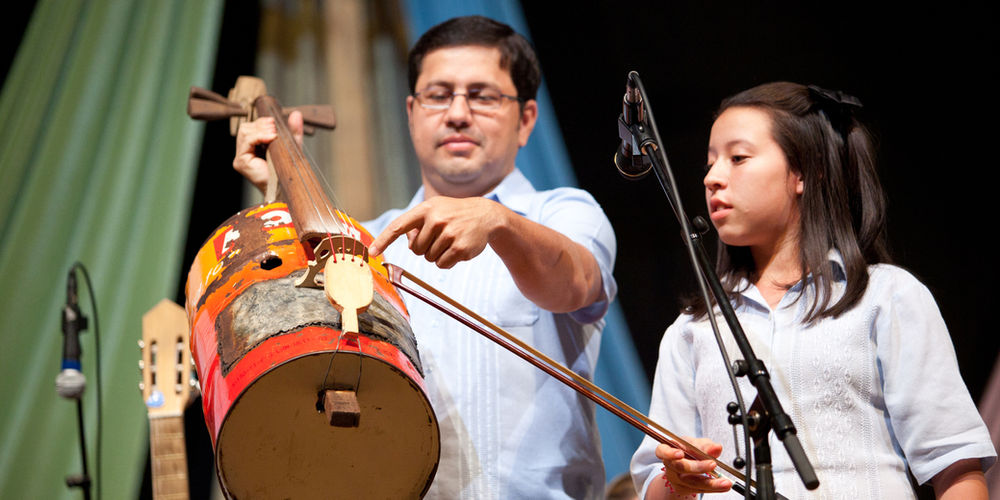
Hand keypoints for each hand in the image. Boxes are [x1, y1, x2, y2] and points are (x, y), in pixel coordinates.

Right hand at [233, 111, 303, 191]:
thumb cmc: (287, 171)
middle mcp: (244, 152)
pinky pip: (246, 141)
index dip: (261, 122)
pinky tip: (271, 138)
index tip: (274, 123)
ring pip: (244, 132)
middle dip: (261, 125)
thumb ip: (293, 131)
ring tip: (274, 135)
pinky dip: (259, 136)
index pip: (250, 127)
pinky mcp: (240, 162)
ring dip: (261, 130)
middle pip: (245, 127)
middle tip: (276, 130)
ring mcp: (240, 158)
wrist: (286, 189)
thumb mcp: (291, 146)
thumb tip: (296, 113)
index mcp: (252, 148)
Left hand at [369, 196, 505, 268]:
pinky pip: (442, 265)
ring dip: (437, 254)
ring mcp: (449, 234)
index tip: (371, 253)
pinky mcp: (460, 248)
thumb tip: (409, 243)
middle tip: (440, 237)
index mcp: (425, 209)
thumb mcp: (434, 211)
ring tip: (450, 240)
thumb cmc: (453, 214)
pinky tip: (457, 249)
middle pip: (416, 249)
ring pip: (429, 258)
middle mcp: (436, 220)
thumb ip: (417, 225)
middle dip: (425, 248)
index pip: (398, 226)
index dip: (383, 241)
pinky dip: (447, 261)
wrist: (485, 215)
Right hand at [655, 438, 731, 497]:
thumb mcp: (696, 443)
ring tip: (726, 482)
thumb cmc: (689, 450)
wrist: (687, 463)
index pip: (662, 451)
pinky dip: (713, 488)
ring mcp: (675, 479)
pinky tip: (723, 485)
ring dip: (711, 483)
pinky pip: (699, 489)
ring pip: (692, 482)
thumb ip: (706, 445)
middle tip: (713, 464)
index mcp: (668, 450)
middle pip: (680, 467)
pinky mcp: (684, 489)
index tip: (680, 453)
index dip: (669, 453)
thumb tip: (717, 448)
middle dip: (698, 466)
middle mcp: (670, 466)